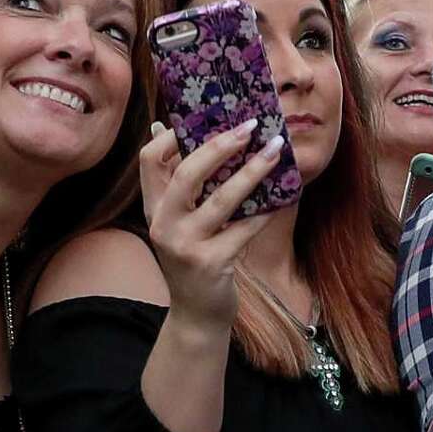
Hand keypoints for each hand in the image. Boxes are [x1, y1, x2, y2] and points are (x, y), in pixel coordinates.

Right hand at [140, 119, 284, 330]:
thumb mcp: (179, 221)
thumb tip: (170, 129)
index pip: (148, 161)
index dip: (172, 136)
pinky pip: (244, 229)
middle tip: (249, 127)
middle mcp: (163, 224)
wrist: (196, 313)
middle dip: (219, 146)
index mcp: (153, 208)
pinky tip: (284, 195)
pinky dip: (266, 210)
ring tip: (275, 150)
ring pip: (221, 200)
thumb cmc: (195, 257)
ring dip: (252, 172)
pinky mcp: (211, 264)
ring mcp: (185, 246)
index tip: (205, 118)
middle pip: (186, 174)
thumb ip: (179, 184)